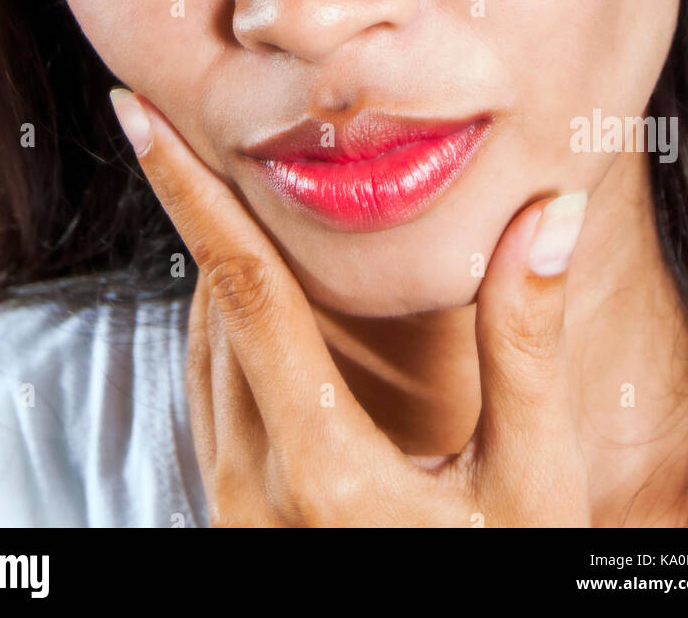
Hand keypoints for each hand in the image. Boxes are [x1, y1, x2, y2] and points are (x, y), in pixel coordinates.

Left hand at [110, 87, 591, 527]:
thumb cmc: (498, 596)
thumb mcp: (531, 490)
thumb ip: (528, 348)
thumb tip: (546, 220)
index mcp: (318, 466)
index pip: (242, 290)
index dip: (189, 192)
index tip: (141, 117)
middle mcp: (251, 486)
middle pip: (218, 308)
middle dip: (212, 212)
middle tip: (216, 129)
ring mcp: (232, 511)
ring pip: (205, 351)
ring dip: (220, 269)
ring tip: (236, 198)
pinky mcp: (232, 522)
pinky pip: (209, 397)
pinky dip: (225, 330)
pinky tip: (255, 306)